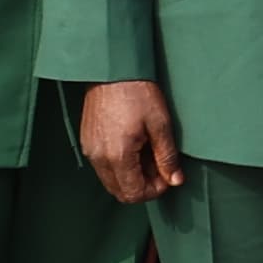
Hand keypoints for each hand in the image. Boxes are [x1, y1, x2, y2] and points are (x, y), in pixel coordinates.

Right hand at [79, 79, 184, 202]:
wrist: (112, 69)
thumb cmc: (137, 92)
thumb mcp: (160, 124)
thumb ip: (167, 157)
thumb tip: (176, 180)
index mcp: (118, 156)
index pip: (134, 194)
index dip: (155, 190)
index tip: (167, 176)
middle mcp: (99, 158)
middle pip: (121, 192)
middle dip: (143, 186)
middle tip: (159, 167)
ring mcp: (90, 150)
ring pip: (111, 181)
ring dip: (131, 176)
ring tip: (147, 154)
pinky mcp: (87, 142)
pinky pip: (103, 167)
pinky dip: (119, 166)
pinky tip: (133, 147)